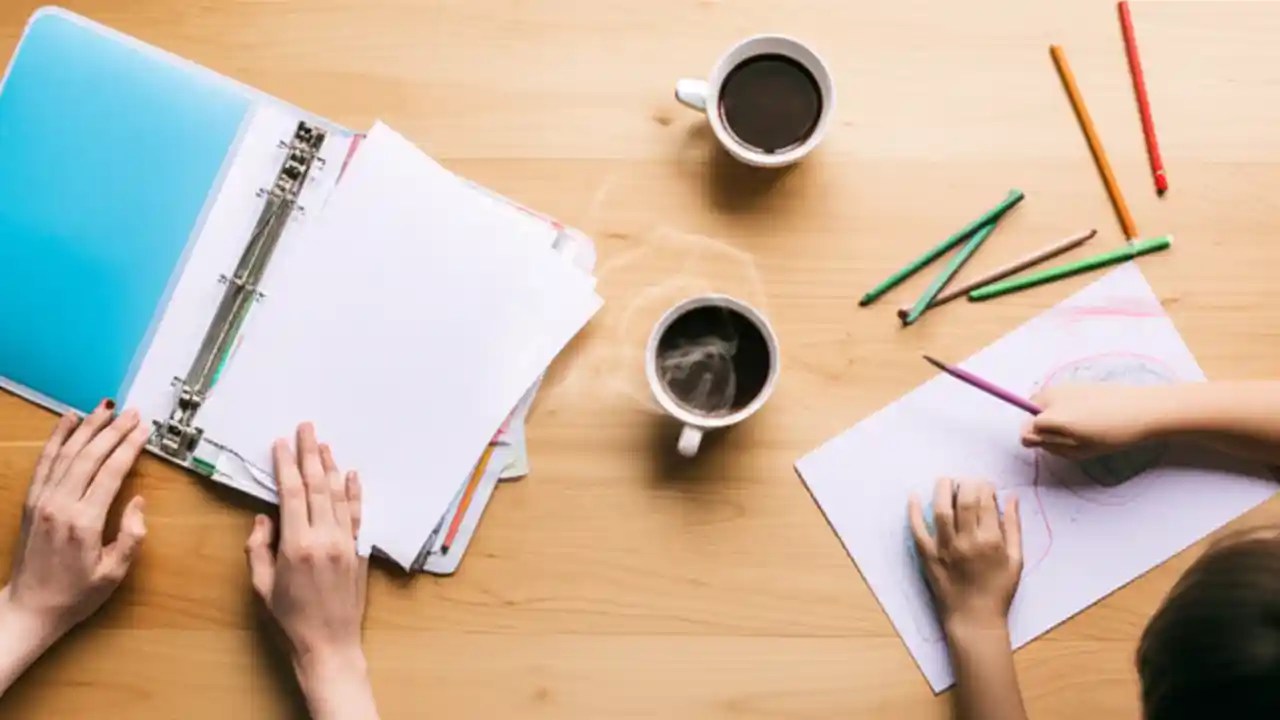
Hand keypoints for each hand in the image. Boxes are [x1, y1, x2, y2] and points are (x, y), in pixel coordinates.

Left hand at [4, 403, 148, 642]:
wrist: (29, 609)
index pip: (111, 472)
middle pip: (89, 456)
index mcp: (83, 521)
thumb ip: (131, 535)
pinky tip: (68, 421)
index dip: (129, 447)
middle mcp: (59, 504)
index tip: (144, 429)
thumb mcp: (114, 572)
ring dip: (87, 427)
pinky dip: (57, 438)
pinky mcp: (31, 502)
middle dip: (113, 430)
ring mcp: (41, 500)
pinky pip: (45, 462)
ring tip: (105, 408)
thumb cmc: (76, 595)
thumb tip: (137, 501)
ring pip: (66, 453)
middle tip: (132, 413)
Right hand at [244, 423, 375, 719]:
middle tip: (306, 427)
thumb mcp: (261, 586)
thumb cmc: (290, 619)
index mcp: (297, 545)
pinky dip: (355, 493)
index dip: (286, 465)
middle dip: (310, 454)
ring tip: (324, 444)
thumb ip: (258, 548)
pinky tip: (352, 475)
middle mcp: (325, 538)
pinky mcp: (359, 551)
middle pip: (319, 486)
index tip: (281, 443)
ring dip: (332, 467)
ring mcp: (347, 543)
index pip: (292, 494)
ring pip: (340, 496)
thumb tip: (264, 518)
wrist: (330, 645)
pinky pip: (358, 515)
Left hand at [909, 478, 1021, 632]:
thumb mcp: (1015, 560)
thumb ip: (1014, 527)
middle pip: (965, 502)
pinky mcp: (928, 556)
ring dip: (942, 490)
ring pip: (942, 510)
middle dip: (966, 484)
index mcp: (991, 541)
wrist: (974, 619)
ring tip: (944, 480)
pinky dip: (914, 512)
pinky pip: (917, 530)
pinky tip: (914, 496)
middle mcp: (967, 541)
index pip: (986, 502)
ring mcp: (945, 548)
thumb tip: (1012, 498)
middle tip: (965, 481)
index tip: (984, 484)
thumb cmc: (998, 591)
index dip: (984, 487)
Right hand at [1022, 384, 1165, 458]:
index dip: (1035, 439)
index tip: (1051, 445)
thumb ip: (1051, 445)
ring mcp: (1064, 386)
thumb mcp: (1080, 450)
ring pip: (1044, 400)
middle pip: (1031, 409)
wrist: (1144, 409)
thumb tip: (1032, 439)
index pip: (1027, 428)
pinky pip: (1058, 395)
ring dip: (1050, 412)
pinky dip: (1063, 404)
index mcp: (1054, 417)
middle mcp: (1053, 397)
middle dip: (1040, 422)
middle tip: (1064, 435)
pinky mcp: (1076, 382)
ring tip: (1077, 424)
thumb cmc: (1113, 435)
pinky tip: (1086, 413)